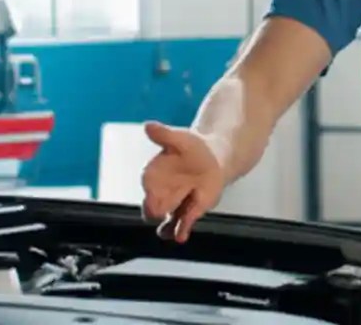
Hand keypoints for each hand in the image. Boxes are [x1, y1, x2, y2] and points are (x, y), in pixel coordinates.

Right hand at [140, 121, 226, 242]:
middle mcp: (160, 192)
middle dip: (157, 208)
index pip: (148, 183)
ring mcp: (173, 204)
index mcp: (154, 173)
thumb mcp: (180, 139)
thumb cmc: (191, 148)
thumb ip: (164, 135)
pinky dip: (180, 232)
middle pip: (153, 206)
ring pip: (165, 220)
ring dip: (167, 225)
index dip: (150, 188)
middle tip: (162, 209)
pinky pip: (180, 226)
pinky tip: (180, 235)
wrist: (212, 158)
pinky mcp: (187, 212)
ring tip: (171, 230)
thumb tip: (148, 126)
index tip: (152, 189)